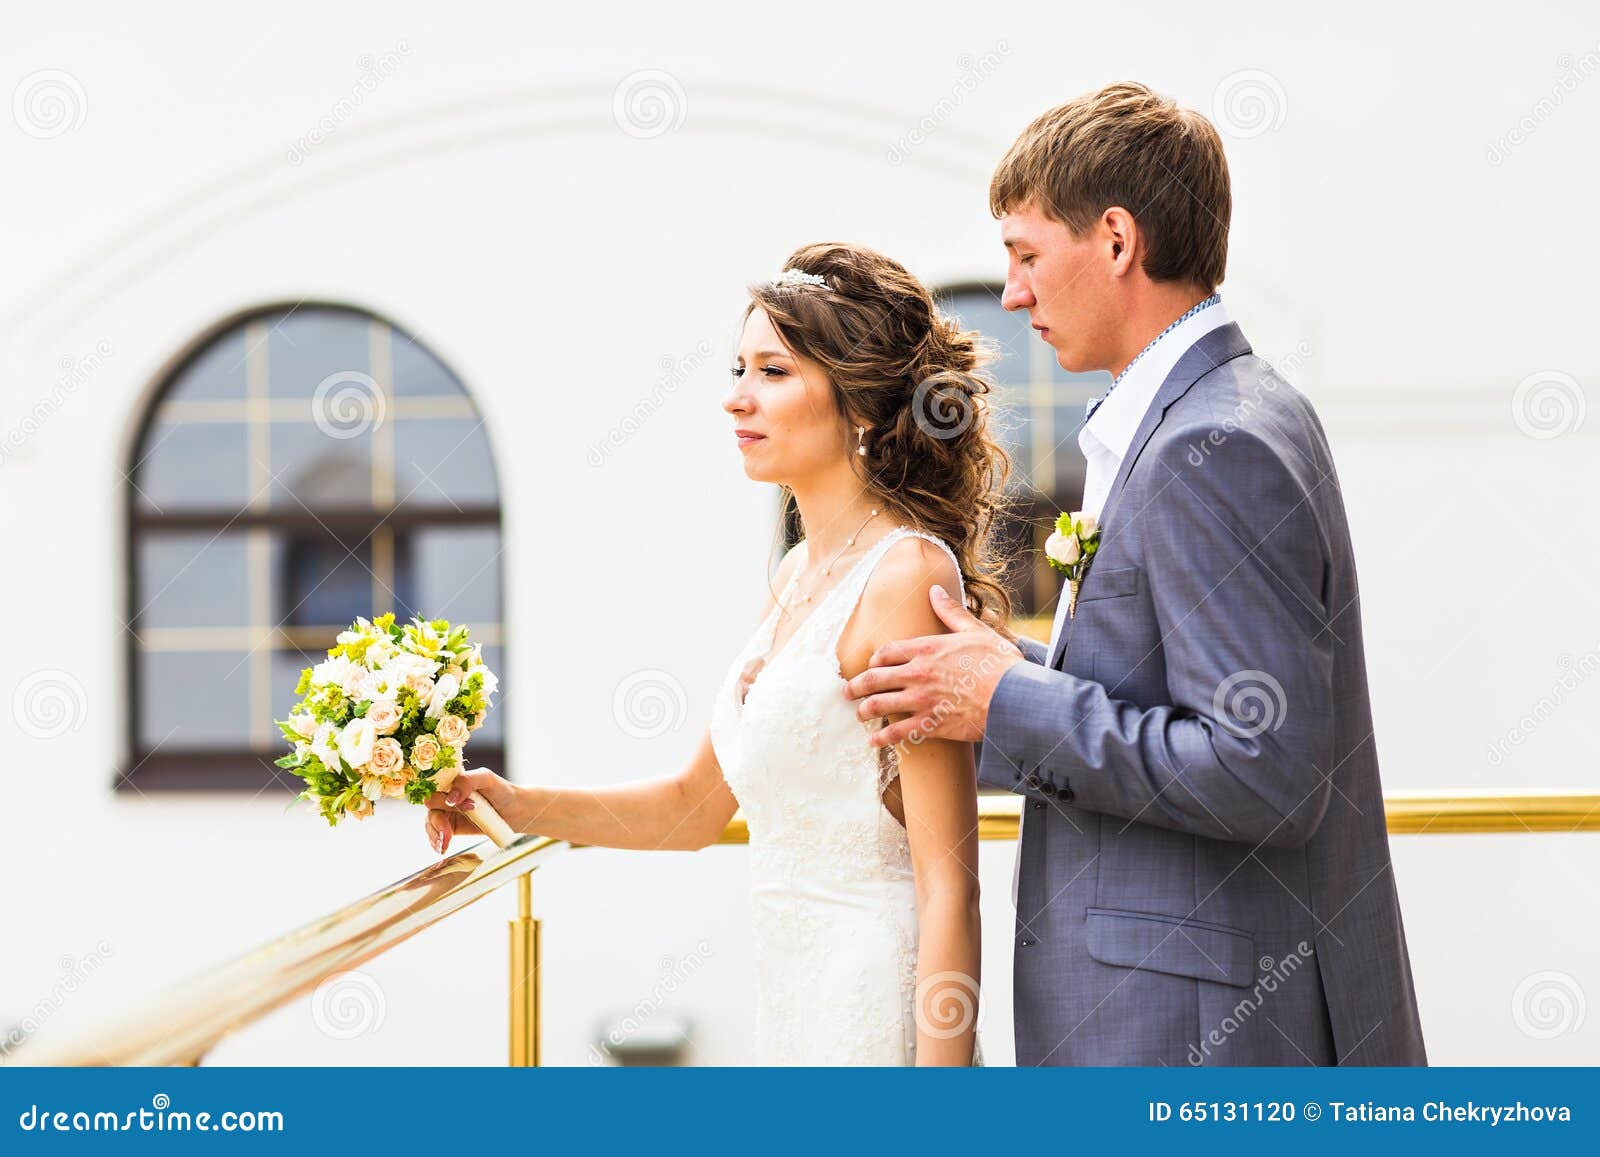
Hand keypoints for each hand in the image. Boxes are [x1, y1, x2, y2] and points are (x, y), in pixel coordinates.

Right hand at [424, 766, 520, 854]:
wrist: (515, 812)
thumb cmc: (501, 790)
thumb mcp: (486, 778)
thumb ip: (466, 782)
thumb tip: (449, 798)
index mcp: (452, 780)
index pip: (434, 786)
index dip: (440, 797)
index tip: (453, 805)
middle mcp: (447, 795)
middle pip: (430, 806)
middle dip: (438, 821)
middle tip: (449, 832)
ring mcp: (448, 812)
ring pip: (430, 822)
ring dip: (434, 834)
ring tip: (444, 844)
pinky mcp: (452, 827)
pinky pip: (436, 834)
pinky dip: (436, 842)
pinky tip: (442, 847)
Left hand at [843, 585, 1024, 747]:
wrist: (1016, 698)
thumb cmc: (1001, 664)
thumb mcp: (977, 631)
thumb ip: (951, 613)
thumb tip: (934, 592)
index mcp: (928, 648)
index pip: (887, 652)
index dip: (875, 660)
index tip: (871, 666)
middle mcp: (919, 673)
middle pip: (875, 679)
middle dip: (857, 686)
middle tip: (847, 691)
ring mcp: (922, 700)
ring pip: (880, 705)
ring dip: (864, 710)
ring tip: (859, 714)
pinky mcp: (931, 725)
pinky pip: (898, 733)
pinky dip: (882, 738)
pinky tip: (873, 741)